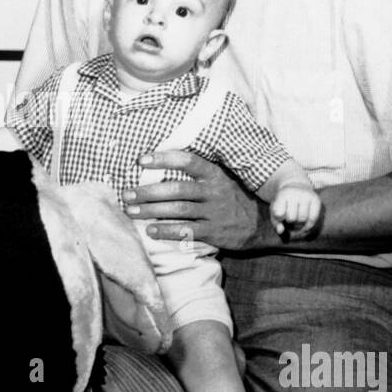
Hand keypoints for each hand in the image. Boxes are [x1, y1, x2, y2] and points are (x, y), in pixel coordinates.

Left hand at [122, 150, 263, 251]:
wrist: (264, 224)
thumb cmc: (237, 197)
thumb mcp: (225, 178)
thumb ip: (201, 172)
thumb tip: (166, 161)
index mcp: (216, 174)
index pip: (188, 161)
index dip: (164, 159)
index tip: (141, 160)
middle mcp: (215, 191)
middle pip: (177, 189)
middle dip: (148, 192)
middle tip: (127, 194)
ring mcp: (214, 213)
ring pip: (178, 210)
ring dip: (152, 211)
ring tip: (131, 212)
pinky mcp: (214, 232)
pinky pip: (187, 232)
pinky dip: (168, 231)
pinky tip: (151, 231)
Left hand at [270, 184, 321, 236]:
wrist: (297, 187)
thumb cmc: (283, 202)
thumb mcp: (275, 210)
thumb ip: (275, 222)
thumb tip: (281, 231)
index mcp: (283, 194)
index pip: (279, 214)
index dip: (279, 218)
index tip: (280, 215)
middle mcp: (295, 193)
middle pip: (291, 218)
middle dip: (289, 222)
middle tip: (289, 218)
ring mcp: (307, 195)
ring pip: (303, 219)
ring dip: (299, 224)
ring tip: (296, 220)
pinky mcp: (316, 200)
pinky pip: (313, 218)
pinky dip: (308, 225)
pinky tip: (304, 225)